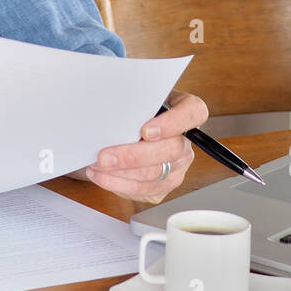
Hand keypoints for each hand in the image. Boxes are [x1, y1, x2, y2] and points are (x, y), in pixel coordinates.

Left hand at [80, 90, 207, 204]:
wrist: (130, 131)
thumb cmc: (136, 113)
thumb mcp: (138, 101)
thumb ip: (135, 104)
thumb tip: (113, 113)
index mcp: (187, 112)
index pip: (193, 113)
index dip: (172, 123)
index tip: (145, 130)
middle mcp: (186, 141)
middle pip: (171, 150)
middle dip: (133, 156)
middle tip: (105, 156)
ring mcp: (179, 166)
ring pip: (155, 175)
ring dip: (121, 173)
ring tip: (97, 166)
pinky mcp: (165, 185)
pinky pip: (144, 190)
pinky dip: (118, 184)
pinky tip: (102, 176)